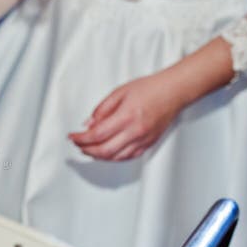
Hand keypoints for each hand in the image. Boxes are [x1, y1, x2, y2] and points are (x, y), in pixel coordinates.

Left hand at [68, 72, 185, 160]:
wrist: (173, 91)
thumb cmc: (150, 88)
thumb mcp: (119, 92)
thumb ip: (101, 109)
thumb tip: (88, 124)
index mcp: (126, 117)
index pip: (97, 135)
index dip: (81, 139)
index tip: (72, 137)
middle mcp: (135, 131)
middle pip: (104, 150)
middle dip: (86, 149)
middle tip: (78, 144)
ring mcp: (143, 140)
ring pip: (116, 157)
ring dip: (98, 156)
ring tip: (88, 149)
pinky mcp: (149, 143)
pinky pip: (128, 157)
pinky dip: (114, 158)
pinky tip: (106, 153)